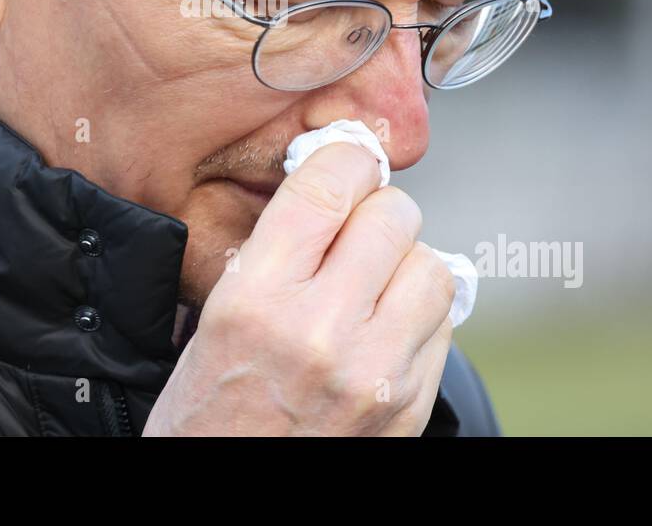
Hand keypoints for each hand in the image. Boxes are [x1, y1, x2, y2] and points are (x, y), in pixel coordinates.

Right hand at [143, 141, 455, 435]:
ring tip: (373, 282)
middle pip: (392, 216)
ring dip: (405, 263)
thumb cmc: (208, 416)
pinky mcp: (408, 407)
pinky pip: (443, 326)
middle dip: (376, 211)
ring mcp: (374, 373)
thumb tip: (332, 185)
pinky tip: (383, 329)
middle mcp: (320, 332)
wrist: (227, 502)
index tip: (343, 163)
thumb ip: (272, 251)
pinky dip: (419, 316)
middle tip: (355, 227)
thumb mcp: (213, 318)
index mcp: (256, 300)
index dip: (343, 159)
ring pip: (431, 266)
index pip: (326, 187)